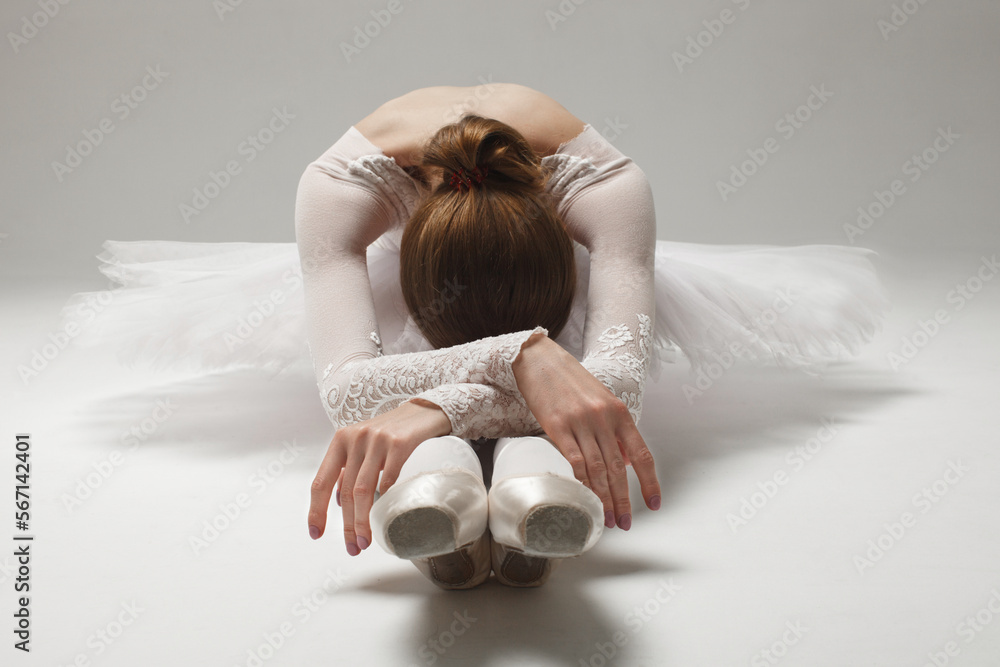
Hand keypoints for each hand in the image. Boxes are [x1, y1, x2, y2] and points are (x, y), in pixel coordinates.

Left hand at [308, 399, 451, 554]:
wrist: (422, 411)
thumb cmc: (390, 432)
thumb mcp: (362, 445)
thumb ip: (348, 468)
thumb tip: (338, 502)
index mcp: (341, 441)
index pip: (321, 481)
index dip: (316, 510)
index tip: (316, 533)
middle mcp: (355, 439)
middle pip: (346, 491)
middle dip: (347, 524)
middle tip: (353, 547)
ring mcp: (377, 440)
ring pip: (364, 489)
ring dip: (363, 520)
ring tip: (366, 540)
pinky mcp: (399, 443)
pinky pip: (388, 478)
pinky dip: (385, 500)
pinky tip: (385, 514)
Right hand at [512, 332, 660, 529]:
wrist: (540, 360)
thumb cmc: (571, 381)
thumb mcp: (602, 401)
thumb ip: (614, 431)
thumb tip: (626, 462)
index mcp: (619, 413)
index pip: (642, 454)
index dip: (650, 482)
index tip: (653, 504)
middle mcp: (604, 418)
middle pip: (620, 467)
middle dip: (623, 499)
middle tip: (625, 522)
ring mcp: (581, 422)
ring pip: (598, 468)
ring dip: (604, 498)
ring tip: (607, 519)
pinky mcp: (557, 426)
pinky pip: (574, 460)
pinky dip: (582, 482)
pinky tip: (585, 497)